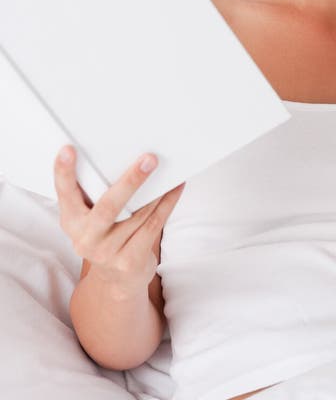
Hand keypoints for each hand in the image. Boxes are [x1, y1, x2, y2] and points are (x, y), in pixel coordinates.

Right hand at [54, 145, 184, 298]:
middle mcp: (86, 238)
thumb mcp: (90, 219)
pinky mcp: (131, 261)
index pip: (64, 193)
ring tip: (169, 169)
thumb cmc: (105, 235)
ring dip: (156, 191)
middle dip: (131, 181)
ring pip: (138, 215)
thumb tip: (121, 156)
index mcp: (71, 221)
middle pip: (108, 207)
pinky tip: (175, 188)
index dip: (64, 172)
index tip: (68, 149)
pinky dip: (167, 203)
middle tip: (148, 159)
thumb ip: (94, 195)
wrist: (116, 281)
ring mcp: (108, 253)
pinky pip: (153, 225)